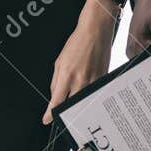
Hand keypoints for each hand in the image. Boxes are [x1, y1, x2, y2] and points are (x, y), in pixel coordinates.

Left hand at [44, 0, 119, 123]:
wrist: (95, 31)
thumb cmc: (77, 43)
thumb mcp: (60, 61)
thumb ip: (56, 81)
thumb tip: (55, 96)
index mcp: (67, 75)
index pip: (57, 100)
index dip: (50, 113)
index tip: (46, 120)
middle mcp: (80, 80)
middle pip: (72, 106)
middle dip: (66, 112)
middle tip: (62, 114)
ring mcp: (94, 81)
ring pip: (84, 102)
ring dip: (78, 104)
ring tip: (75, 102)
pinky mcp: (103, 79)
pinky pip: (94, 93)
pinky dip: (88, 95)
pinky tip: (87, 91)